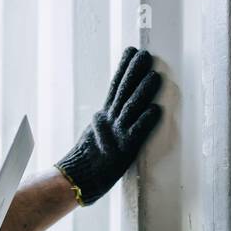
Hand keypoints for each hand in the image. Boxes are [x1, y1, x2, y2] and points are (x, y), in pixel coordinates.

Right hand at [55, 48, 161, 204]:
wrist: (74, 180)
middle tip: (146, 54)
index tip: (132, 51)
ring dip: (144, 91)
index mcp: (102, 116)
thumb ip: (105, 121)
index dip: (123, 68)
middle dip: (135, 71)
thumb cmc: (86, 161)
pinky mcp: (123, 151)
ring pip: (131, 108)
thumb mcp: (94, 134)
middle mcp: (108, 121)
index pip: (114, 86)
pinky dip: (146, 121)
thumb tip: (111, 109)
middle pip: (123, 92)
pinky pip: (136, 133)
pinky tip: (156, 110)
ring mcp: (115, 135)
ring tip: (155, 76)